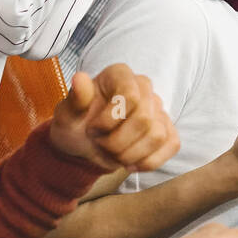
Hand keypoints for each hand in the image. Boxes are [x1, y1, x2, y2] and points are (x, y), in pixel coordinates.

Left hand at [46, 65, 178, 172]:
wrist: (83, 146)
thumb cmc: (75, 125)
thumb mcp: (66, 115)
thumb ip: (75, 98)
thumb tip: (80, 78)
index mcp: (119, 75)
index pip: (130, 96)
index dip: (110, 120)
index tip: (93, 129)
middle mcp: (143, 87)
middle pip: (144, 119)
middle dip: (117, 142)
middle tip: (101, 144)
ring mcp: (158, 109)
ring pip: (157, 135)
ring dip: (130, 154)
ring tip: (113, 153)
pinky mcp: (167, 129)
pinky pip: (171, 145)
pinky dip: (148, 161)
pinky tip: (131, 163)